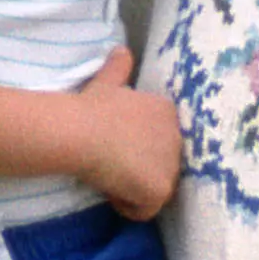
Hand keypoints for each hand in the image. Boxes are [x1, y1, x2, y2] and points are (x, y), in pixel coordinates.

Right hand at [59, 44, 185, 225]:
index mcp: (167, 112)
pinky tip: (111, 192)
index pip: (159, 141)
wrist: (81, 132)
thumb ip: (118, 68)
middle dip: (140, 169)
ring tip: (110, 178)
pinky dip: (128, 207)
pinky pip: (146, 209)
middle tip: (111, 165)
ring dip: (133, 189)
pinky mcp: (159, 189)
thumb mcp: (107, 82)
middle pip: (161, 165)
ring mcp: (171, 166)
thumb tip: (121, 49)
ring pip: (155, 189)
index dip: (136, 148)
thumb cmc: (90, 108)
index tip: (114, 146)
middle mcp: (177, 138)